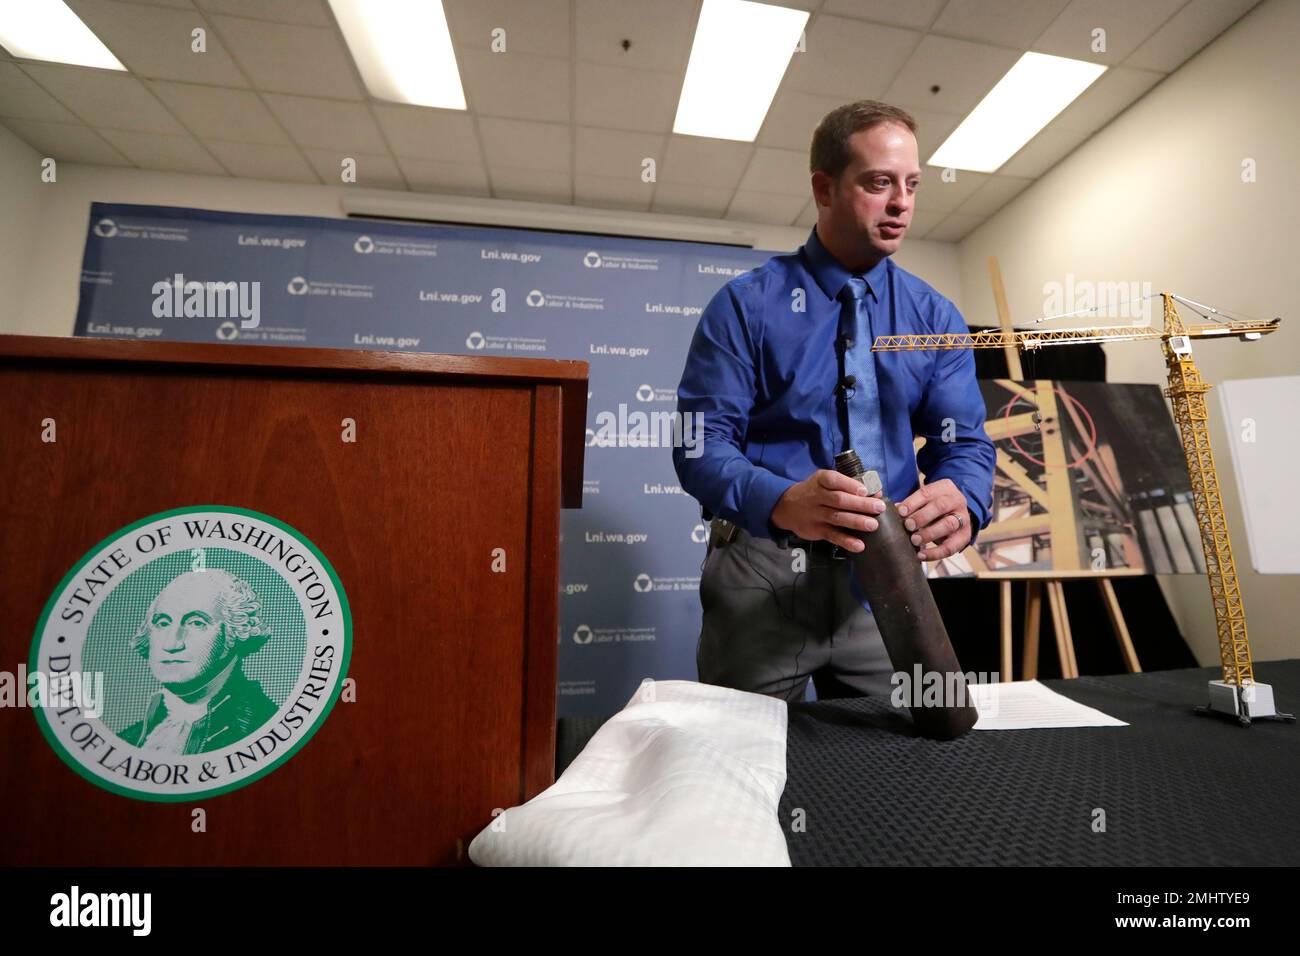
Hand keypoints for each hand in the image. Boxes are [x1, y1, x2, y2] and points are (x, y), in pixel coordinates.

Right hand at [770, 469, 884, 552]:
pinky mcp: (816, 530)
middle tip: (879, 507)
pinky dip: (846, 541)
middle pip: (840, 500)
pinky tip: (859, 545)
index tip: (864, 490)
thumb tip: (876, 493)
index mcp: (821, 480)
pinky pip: (832, 536)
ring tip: (873, 525)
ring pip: (837, 518)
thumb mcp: (825, 482)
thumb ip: (849, 485)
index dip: (849, 485)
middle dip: (861, 504)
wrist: (787, 506)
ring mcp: (816, 514)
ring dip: (856, 522)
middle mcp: (817, 496)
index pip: (834, 480)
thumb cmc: (814, 491)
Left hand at [896, 479, 971, 561]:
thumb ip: (911, 504)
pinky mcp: (964, 536)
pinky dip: (935, 553)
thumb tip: (894, 510)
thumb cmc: (935, 505)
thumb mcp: (925, 499)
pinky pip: (951, 547)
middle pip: (940, 506)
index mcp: (944, 488)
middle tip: (908, 526)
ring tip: (914, 540)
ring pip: (948, 525)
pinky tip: (921, 555)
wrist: (958, 512)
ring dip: (929, 533)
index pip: (927, 493)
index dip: (913, 502)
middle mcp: (956, 501)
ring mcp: (963, 518)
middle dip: (922, 516)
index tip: (900, 511)